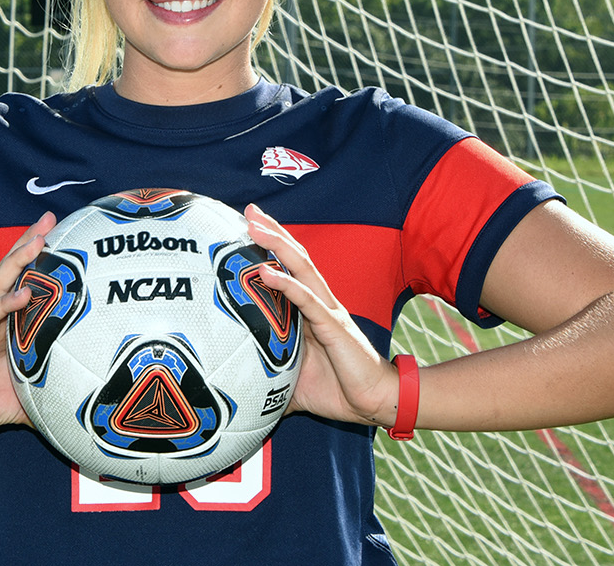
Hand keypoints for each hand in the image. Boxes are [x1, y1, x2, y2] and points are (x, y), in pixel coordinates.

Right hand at [0, 211, 56, 436]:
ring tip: (38, 239)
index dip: (41, 260)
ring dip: (19, 259)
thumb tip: (82, 409)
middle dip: (31, 242)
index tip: (65, 237)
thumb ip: (50, 396)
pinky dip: (6, 303)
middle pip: (13, 270)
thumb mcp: (25, 398)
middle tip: (50, 217)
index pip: (26, 282)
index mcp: (9, 325)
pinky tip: (22, 294)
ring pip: (1, 283)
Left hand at [244, 204, 400, 429]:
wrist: (374, 401)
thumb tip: (239, 389)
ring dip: (278, 244)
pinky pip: (307, 301)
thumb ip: (268, 377)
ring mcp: (328, 312)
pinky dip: (286, 284)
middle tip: (250, 210)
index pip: (291, 268)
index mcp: (312, 311)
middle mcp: (321, 303)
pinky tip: (266, 271)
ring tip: (255, 226)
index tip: (249, 225)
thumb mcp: (292, 380)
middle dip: (274, 231)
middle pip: (296, 257)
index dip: (273, 246)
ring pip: (302, 269)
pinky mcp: (334, 327)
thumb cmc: (338, 388)